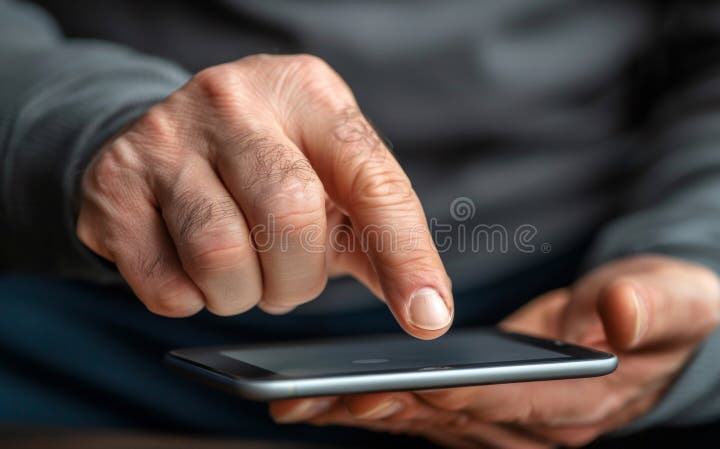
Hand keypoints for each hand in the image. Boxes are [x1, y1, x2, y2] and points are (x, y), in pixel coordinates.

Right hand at [77, 54, 451, 337]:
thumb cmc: (272, 166)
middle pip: (289, 217)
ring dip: (245, 294)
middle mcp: (233, 100)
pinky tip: (195, 269)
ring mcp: (165, 138)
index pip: (370, 177)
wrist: (168, 138)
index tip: (427, 316)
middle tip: (290, 276)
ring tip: (245, 272)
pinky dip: (194, 300)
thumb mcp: (332, 180)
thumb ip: (381, 236)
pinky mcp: (114, 186)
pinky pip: (168, 286)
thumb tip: (426, 311)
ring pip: (221, 257)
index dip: (406, 253)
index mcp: (307, 92)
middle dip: (300, 278)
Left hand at [270, 255, 719, 447]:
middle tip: (321, 396)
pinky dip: (376, 401)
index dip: (465, 396)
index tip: (412, 386)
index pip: (514, 404)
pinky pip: (422, 411)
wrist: (647, 324)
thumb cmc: (661, 308)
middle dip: (388, 409)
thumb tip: (619, 315)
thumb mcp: (676, 297)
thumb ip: (654, 306)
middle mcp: (535, 426)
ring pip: (427, 423)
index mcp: (582, 402)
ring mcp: (502, 422)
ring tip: (299, 395)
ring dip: (364, 410)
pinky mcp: (478, 408)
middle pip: (453, 422)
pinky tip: (327, 390)